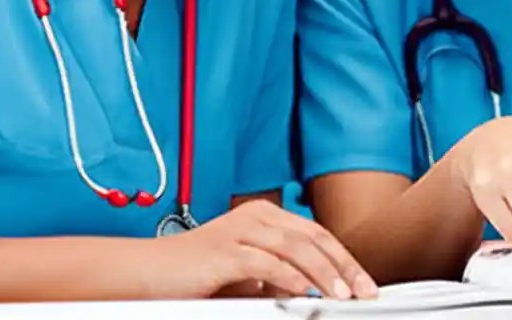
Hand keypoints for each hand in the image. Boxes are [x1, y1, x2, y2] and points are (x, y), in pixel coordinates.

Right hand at [147, 199, 378, 299]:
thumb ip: (279, 277)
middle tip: (364, 291)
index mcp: (264, 216)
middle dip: (343, 266)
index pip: (315, 234)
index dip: (344, 258)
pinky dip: (289, 278)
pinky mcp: (222, 251)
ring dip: (324, 273)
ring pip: (295, 247)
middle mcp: (255, 217)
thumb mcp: (248, 275)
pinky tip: (306, 293)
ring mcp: (238, 230)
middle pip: (312, 238)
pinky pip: (265, 262)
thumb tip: (315, 290)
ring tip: (342, 295)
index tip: (364, 282)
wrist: (147, 274)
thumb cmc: (195, 276)